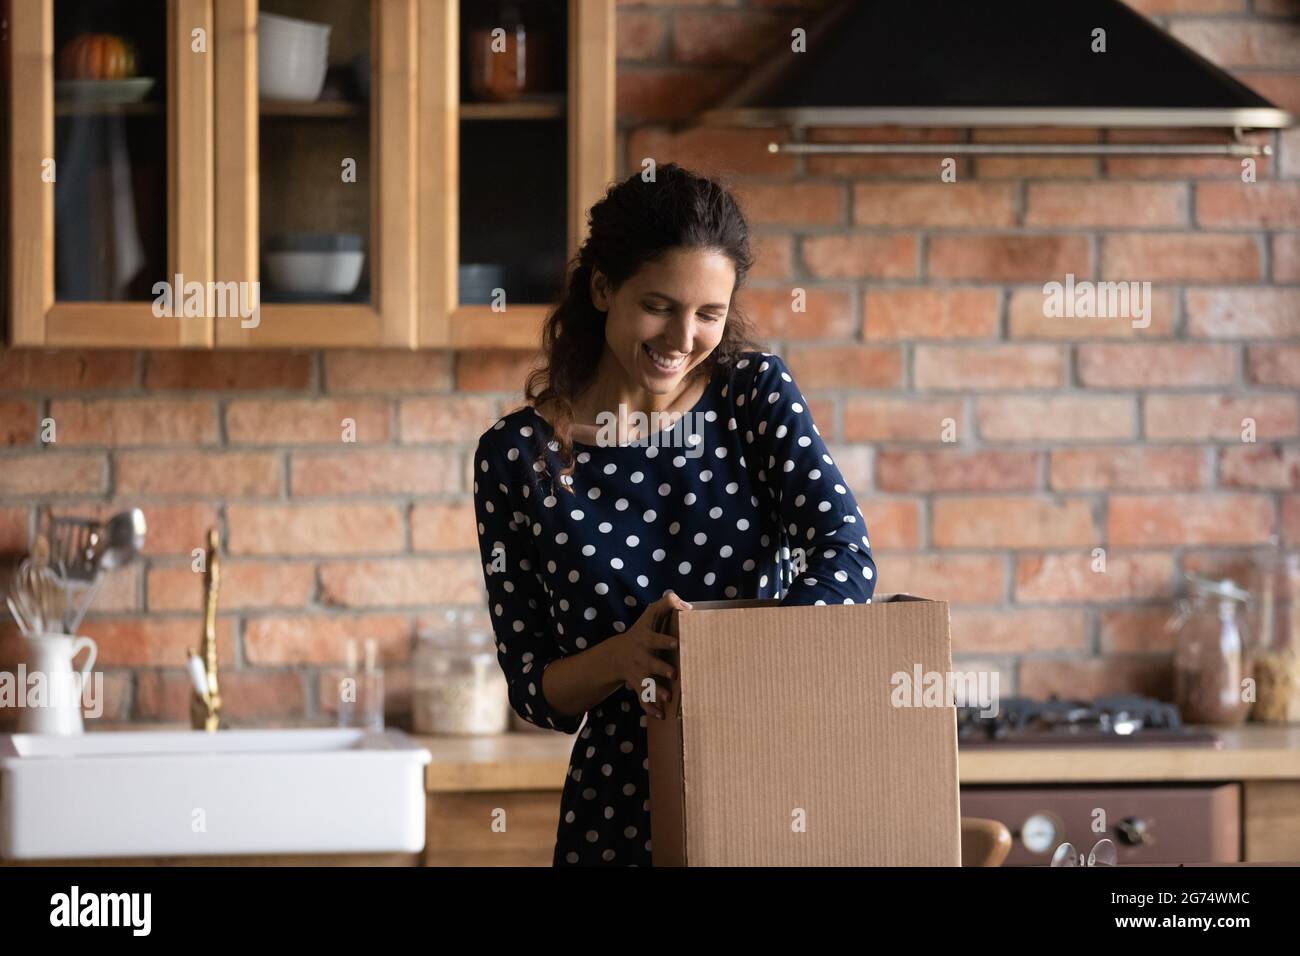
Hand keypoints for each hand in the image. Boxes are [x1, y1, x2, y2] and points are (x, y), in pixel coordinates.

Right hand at [601, 592, 690, 719]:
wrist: (617, 654)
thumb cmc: (641, 632)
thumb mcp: (650, 615)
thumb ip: (667, 604)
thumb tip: (688, 606)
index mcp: (646, 640)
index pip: (656, 639)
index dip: (665, 641)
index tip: (676, 643)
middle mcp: (642, 658)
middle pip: (652, 664)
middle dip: (662, 669)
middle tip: (674, 674)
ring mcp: (639, 673)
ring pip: (648, 684)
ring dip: (657, 691)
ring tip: (667, 698)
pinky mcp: (639, 686)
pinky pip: (643, 698)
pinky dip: (650, 708)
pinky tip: (660, 715)